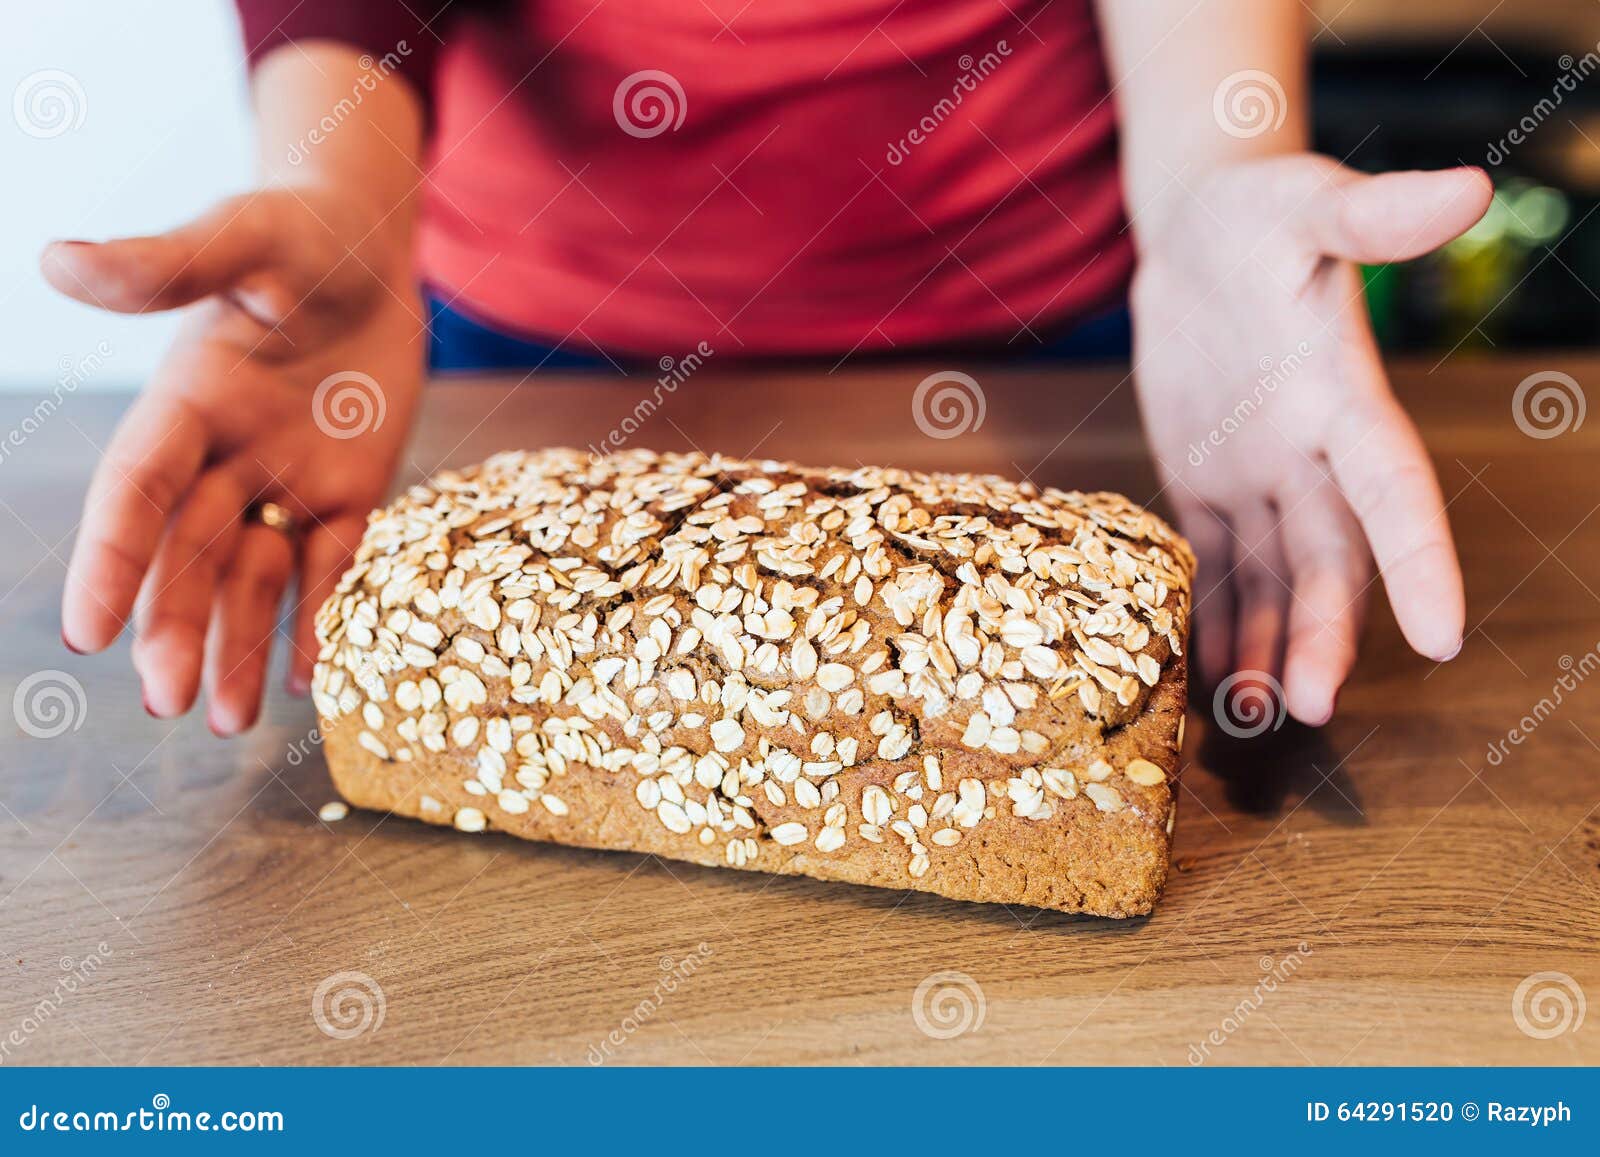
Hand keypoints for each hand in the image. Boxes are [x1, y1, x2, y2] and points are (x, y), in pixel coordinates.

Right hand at [44, 187, 423, 733]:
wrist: (372, 250)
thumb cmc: (302, 234)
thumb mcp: (245, 239)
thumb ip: (165, 265)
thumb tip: (57, 259)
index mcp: (186, 401)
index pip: (137, 490)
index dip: (110, 557)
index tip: (84, 630)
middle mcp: (226, 453)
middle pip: (192, 552)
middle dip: (176, 626)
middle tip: (170, 703)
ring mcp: (286, 477)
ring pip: (254, 575)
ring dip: (237, 645)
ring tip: (228, 722)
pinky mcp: (347, 490)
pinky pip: (331, 564)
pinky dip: (319, 617)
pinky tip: (306, 678)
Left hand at [1129, 154, 1491, 724]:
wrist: (1198, 234)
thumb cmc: (1259, 212)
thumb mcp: (1303, 203)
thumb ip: (1371, 217)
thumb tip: (1467, 185)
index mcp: (1343, 398)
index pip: (1393, 490)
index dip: (1418, 561)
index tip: (1442, 637)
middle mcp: (1310, 452)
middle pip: (1327, 556)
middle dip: (1322, 630)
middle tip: (1308, 703)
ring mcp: (1259, 475)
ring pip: (1271, 577)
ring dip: (1266, 644)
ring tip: (1250, 718)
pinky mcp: (1206, 484)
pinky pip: (1213, 563)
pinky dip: (1214, 618)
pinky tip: (1209, 680)